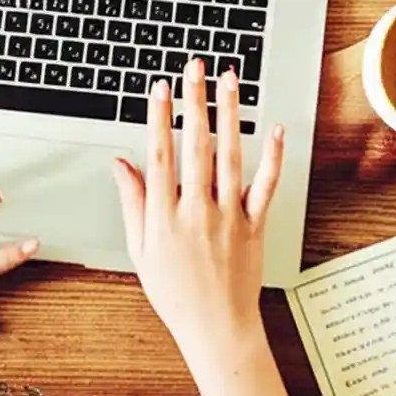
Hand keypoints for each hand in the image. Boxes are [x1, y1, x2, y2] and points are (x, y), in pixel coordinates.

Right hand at [111, 64, 284, 350]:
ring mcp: (229, 217)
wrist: (216, 327)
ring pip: (231, 157)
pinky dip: (273, 157)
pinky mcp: (255, 226)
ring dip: (230, 115)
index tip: (161, 87)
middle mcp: (197, 212)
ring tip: (230, 81)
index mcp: (164, 217)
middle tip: (196, 68)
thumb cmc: (175, 292)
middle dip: (195, 101)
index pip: (160, 156)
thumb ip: (132, 201)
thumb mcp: (140, 248)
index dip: (159, 118)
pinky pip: (266, 186)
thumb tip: (121, 164)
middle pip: (196, 146)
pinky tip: (274, 129)